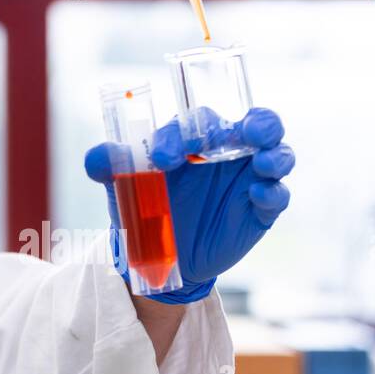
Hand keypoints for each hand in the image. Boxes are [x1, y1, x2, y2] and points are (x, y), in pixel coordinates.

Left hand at [84, 107, 295, 304]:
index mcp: (194, 138)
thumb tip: (96, 159)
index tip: (162, 159)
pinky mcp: (260, 208)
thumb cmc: (142, 203)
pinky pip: (278, 196)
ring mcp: (248, 177)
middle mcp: (227, 150)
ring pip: (278, 154)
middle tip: (249, 131)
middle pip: (256, 123)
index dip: (183, 134)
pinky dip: (273, 193)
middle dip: (259, 123)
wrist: (159, 251)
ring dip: (275, 155)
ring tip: (263, 163)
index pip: (199, 121)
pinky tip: (260, 195)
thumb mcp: (121, 184)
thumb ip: (109, 165)